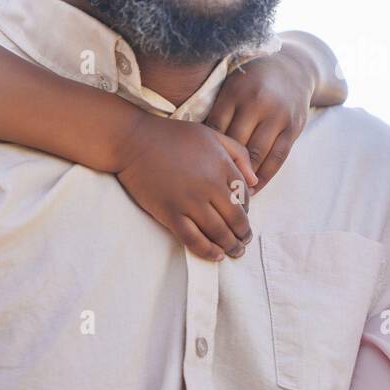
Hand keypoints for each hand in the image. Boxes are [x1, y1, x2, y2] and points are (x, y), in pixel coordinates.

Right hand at [113, 114, 257, 261]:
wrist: (134, 140)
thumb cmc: (172, 136)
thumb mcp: (212, 135)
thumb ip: (238, 153)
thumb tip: (255, 181)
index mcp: (222, 165)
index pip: (245, 196)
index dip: (247, 211)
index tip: (243, 218)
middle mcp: (210, 185)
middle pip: (236, 218)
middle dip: (243, 234)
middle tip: (244, 241)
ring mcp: (189, 201)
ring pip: (218, 232)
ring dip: (231, 246)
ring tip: (235, 251)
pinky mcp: (170, 213)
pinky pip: (193, 239)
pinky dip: (208, 250)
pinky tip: (216, 255)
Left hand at [205, 46, 317, 192]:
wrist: (293, 68)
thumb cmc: (252, 81)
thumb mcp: (231, 85)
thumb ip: (216, 110)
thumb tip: (193, 144)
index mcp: (235, 92)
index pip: (215, 129)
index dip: (205, 152)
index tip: (195, 170)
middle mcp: (257, 103)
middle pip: (234, 144)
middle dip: (222, 167)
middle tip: (208, 190)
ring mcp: (277, 116)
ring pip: (256, 155)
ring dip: (244, 178)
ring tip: (231, 195)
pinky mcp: (293, 127)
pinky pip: (277, 158)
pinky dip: (265, 177)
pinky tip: (254, 189)